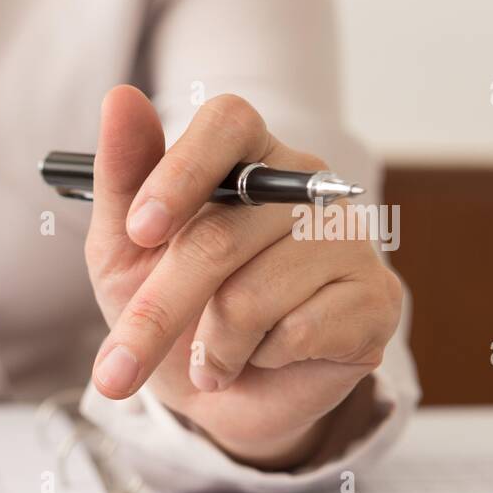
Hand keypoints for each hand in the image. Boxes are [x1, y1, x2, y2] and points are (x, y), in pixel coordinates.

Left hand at [85, 86, 401, 469]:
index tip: (139, 229)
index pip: (229, 124)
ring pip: (253, 296)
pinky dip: (261, 360)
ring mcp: (347, 238)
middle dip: (158, 311)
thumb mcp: (125, 252)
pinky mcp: (376, 298)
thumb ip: (122, 179)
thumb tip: (119, 96)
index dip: (181, 172)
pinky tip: (266, 357)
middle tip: (116, 369)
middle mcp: (303, 187)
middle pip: (221, 237)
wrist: (220, 395)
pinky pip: (300, 332)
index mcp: (245, 158)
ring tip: (211, 357)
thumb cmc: (172, 308)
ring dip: (211, 346)